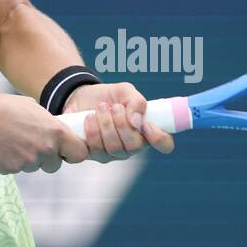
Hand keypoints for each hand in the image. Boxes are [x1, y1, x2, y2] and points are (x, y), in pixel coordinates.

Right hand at [0, 93, 88, 173]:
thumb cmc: (3, 108)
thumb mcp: (32, 107)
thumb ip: (48, 123)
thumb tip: (55, 130)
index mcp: (55, 132)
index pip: (80, 153)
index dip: (74, 153)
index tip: (67, 151)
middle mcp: (46, 149)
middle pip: (56, 165)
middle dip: (48, 159)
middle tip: (33, 145)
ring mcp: (29, 161)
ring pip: (36, 167)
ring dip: (29, 159)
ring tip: (14, 141)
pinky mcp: (13, 169)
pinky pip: (19, 168)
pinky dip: (13, 161)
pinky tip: (4, 147)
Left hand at [61, 82, 175, 162]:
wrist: (81, 97)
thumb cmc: (109, 96)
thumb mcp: (125, 91)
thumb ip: (137, 102)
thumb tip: (136, 122)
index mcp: (147, 131)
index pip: (164, 144)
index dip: (159, 138)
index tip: (146, 123)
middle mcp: (132, 146)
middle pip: (134, 147)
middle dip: (122, 125)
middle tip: (114, 107)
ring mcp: (114, 153)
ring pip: (114, 148)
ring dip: (106, 125)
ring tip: (100, 108)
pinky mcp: (94, 154)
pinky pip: (96, 150)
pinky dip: (92, 131)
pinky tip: (89, 118)